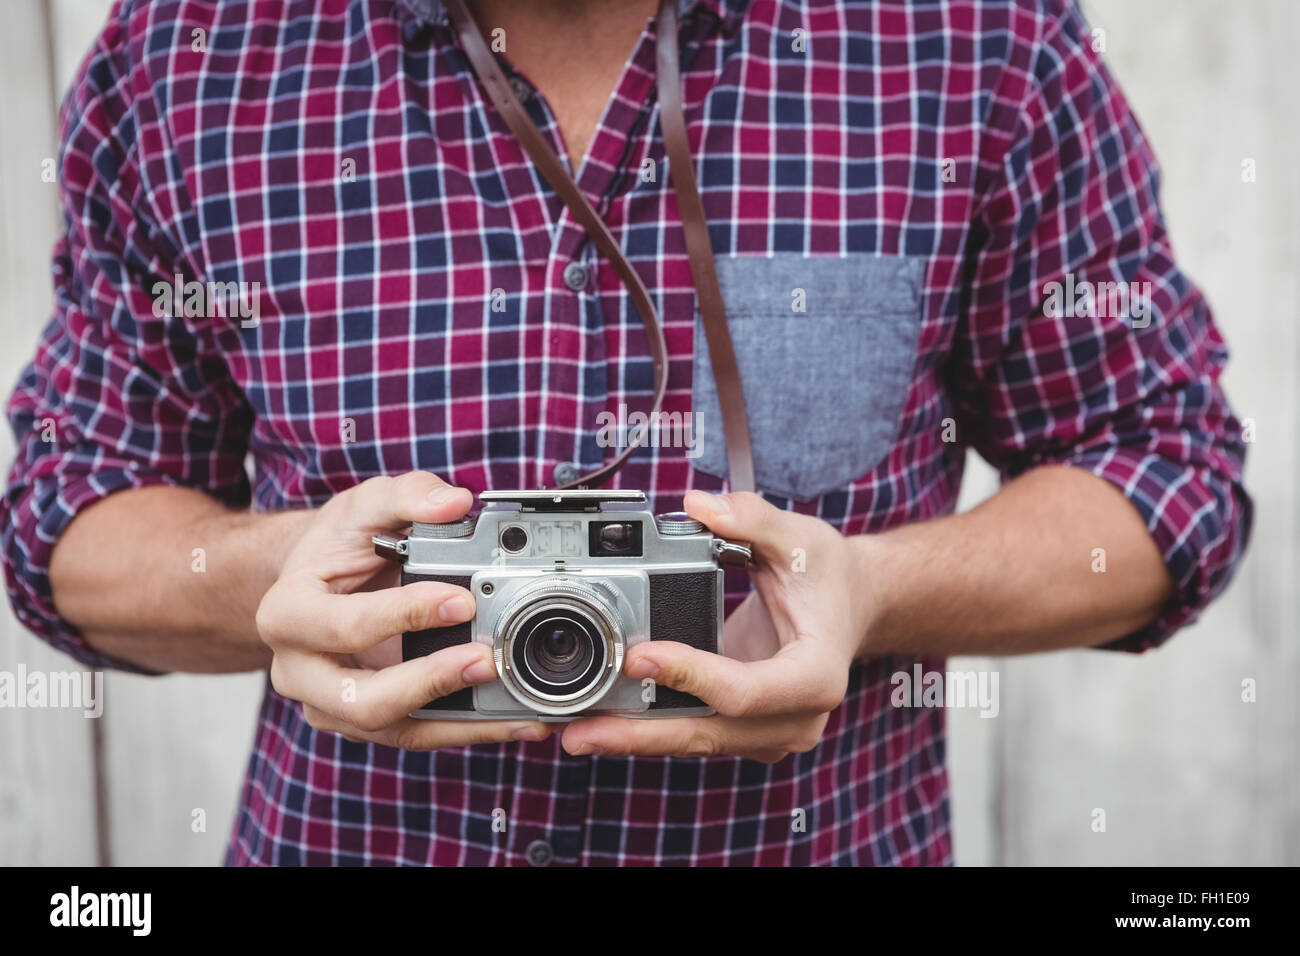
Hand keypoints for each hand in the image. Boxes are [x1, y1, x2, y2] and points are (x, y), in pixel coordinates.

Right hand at [255, 472, 552, 748]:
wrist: (320, 581)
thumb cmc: (340, 544)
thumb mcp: (366, 505)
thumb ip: (409, 495)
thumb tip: (455, 502)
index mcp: (288, 614)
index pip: (343, 626)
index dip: (404, 616)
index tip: (462, 599)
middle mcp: (300, 671)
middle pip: (361, 700)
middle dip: (430, 683)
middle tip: (486, 660)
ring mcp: (333, 705)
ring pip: (396, 731)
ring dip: (461, 721)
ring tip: (518, 707)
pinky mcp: (370, 722)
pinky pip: (421, 735)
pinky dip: (472, 730)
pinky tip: (519, 721)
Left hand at [562, 490, 871, 763]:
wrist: (851, 606)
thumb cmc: (827, 574)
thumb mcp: (798, 537)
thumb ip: (751, 518)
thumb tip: (698, 507)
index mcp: (816, 675)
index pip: (746, 690)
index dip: (690, 676)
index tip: (638, 656)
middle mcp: (796, 718)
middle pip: (710, 732)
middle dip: (641, 732)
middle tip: (580, 731)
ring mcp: (770, 732)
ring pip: (695, 741)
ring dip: (634, 738)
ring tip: (574, 733)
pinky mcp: (745, 732)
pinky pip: (693, 733)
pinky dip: (648, 729)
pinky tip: (603, 723)